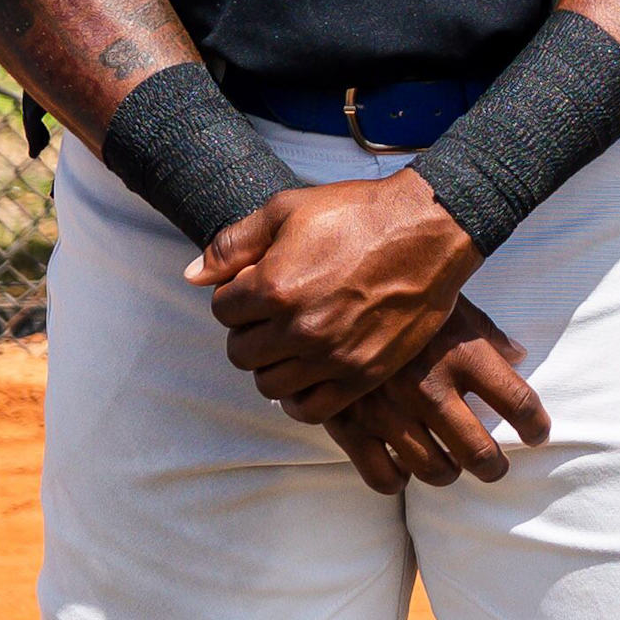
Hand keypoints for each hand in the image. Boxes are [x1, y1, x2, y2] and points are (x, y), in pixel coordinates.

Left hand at [192, 172, 481, 417]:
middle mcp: (298, 328)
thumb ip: (232, 243)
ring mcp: (331, 357)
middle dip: (248, 330)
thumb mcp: (286, 210)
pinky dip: (299, 398)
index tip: (255, 285)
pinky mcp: (361, 375)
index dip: (234, 295)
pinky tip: (305, 374)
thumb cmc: (358, 213)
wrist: (426, 231)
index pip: (222, 311)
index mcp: (274, 286)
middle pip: (240, 352)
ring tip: (289, 341)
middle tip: (271, 313)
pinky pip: (311, 409)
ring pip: (268, 384)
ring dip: (271, 364)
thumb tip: (192, 274)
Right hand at [321, 303, 552, 494]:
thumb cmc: (397, 290)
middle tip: (494, 465)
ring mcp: (388, 409)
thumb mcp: (447, 299)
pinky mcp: (350, 423)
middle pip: (481, 454)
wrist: (324, 285)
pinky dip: (399, 479)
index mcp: (461, 352)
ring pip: (435, 472)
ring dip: (448, 473)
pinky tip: (403, 464)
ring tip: (449, 464)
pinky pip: (384, 478)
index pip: (518, 403)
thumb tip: (517, 355)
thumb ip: (485, 331)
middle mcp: (430, 386)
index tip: (536, 433)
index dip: (535, 426)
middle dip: (494, 467)